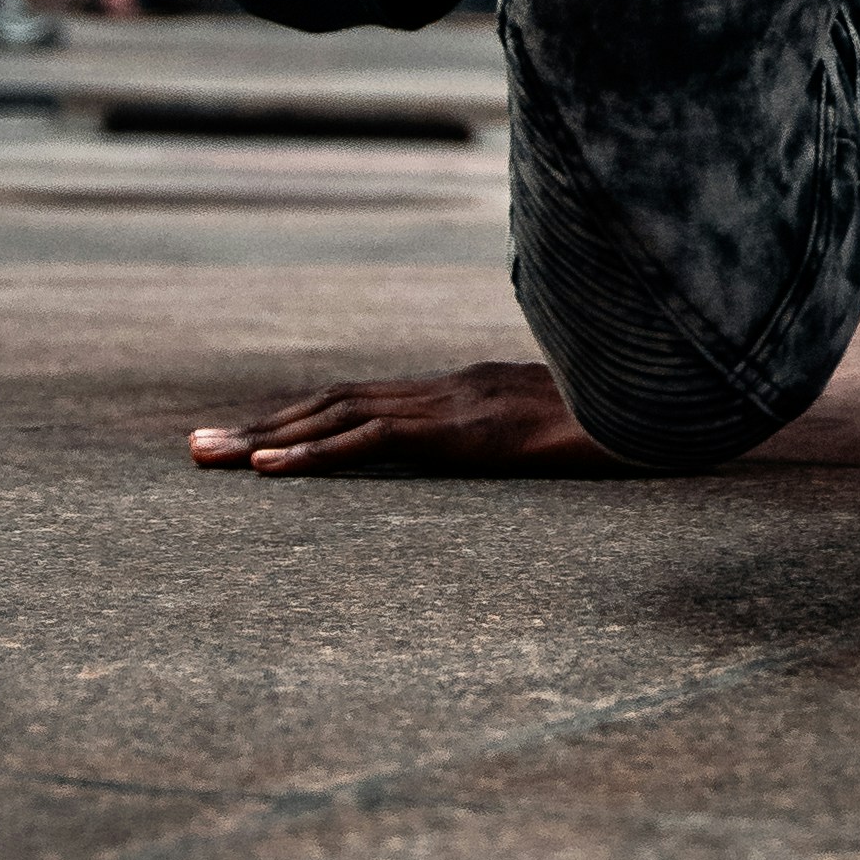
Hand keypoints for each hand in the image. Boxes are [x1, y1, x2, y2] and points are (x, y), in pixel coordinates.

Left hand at [188, 362, 617, 476]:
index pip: (366, 399)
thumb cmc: (630, 425)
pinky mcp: (462, 430)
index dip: (302, 416)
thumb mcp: (566, 428)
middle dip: (260, 425)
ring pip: (337, 415)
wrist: (667, 409)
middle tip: (193, 448)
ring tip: (207, 460)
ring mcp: (453, 404)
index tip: (249, 438)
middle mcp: (447, 388)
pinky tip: (269, 471)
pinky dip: (316, 455)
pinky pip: (375, 443)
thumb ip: (530, 431)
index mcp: (465, 390)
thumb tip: (525, 446)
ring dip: (264, 438)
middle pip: (334, 401)